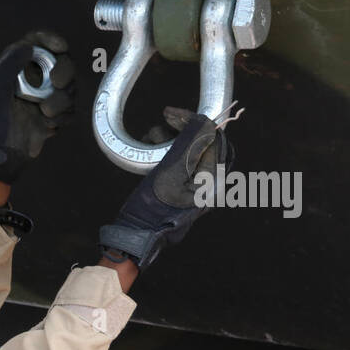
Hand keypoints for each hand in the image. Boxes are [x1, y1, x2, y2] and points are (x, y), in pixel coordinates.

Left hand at [0, 30, 74, 183]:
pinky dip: (63, 116)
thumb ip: (9, 64)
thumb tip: (28, 46)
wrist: (4, 152)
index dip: (52, 39)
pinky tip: (48, 124)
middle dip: (65, 71)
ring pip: (71, 86)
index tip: (60, 46)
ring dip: (61, 100)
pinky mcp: (57, 113)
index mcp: (19, 65)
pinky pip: (71, 108)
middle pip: (63, 61)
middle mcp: (36, 76)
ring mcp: (49, 94)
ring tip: (44, 113)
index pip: (40, 41)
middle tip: (58, 84)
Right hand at [98, 108, 229, 271]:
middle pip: (206, 143)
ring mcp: (197, 187)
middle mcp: (210, 184)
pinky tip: (150, 152)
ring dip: (171, 139)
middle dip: (184, 128)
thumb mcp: (169, 172)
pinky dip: (167, 152)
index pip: (214, 139)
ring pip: (191, 150)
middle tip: (165, 119)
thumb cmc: (151, 210)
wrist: (135, 236)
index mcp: (213, 181)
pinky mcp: (184, 189)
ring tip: (149, 140)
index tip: (171, 113)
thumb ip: (189, 146)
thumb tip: (203, 121)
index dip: (194, 120)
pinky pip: (181, 162)